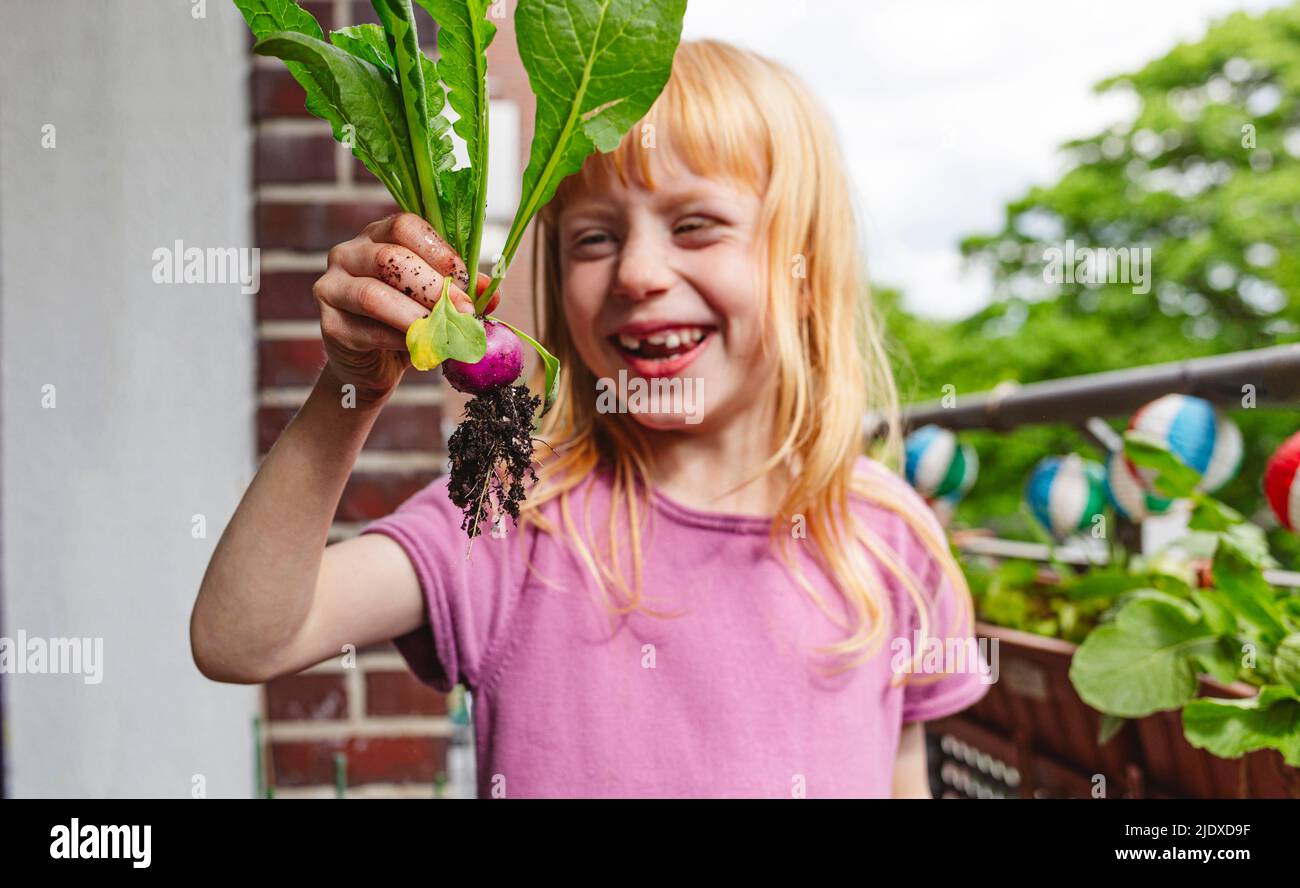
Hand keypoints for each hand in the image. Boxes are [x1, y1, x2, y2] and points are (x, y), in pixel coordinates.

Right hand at [311, 212, 500, 403]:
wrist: (374, 365)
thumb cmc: (408, 322)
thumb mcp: (439, 301)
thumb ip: (463, 291)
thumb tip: (492, 292)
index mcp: (378, 235)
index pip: (405, 225)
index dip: (438, 250)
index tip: (465, 279)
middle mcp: (348, 253)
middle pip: (390, 259)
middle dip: (434, 287)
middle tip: (465, 312)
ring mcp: (332, 286)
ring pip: (373, 295)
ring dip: (417, 316)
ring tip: (446, 333)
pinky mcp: (329, 324)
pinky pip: (366, 331)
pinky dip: (399, 340)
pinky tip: (423, 348)